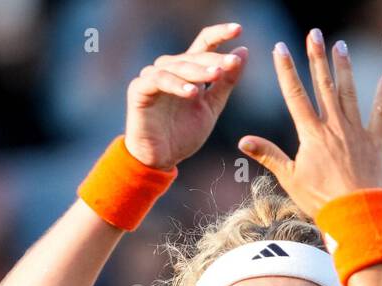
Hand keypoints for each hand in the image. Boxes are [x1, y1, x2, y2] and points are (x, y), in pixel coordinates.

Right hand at [125, 23, 247, 169]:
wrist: (161, 159)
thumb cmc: (184, 134)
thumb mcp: (211, 107)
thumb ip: (226, 82)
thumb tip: (243, 52)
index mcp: (188, 71)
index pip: (204, 44)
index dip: (220, 34)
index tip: (238, 30)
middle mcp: (170, 69)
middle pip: (193, 56)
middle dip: (214, 59)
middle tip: (232, 63)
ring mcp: (153, 77)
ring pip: (177, 66)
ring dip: (198, 70)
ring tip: (216, 75)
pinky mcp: (139, 90)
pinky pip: (158, 81)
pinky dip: (176, 85)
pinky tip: (192, 92)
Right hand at [238, 30, 381, 218]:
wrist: (356, 214)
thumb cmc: (320, 200)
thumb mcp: (290, 178)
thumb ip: (269, 155)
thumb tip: (243, 141)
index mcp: (311, 133)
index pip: (295, 94)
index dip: (286, 69)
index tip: (280, 47)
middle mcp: (334, 126)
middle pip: (323, 85)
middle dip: (317, 57)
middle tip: (315, 34)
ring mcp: (356, 131)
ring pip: (349, 92)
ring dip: (344, 68)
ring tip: (341, 46)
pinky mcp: (375, 141)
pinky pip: (380, 113)